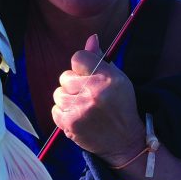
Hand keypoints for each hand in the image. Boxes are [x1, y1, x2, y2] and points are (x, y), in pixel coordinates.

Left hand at [51, 35, 144, 164]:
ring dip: (68, 100)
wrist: (125, 141)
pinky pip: (55, 109)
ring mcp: (80, 108)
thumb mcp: (117, 79)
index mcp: (107, 77)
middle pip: (65, 77)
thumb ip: (100, 59)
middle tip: (88, 96)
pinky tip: (78, 117)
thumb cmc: (121, 107)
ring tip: (83, 108)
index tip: (88, 77)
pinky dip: (64, 114)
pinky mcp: (70, 124)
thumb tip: (90, 38)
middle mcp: (94, 91)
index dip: (81, 67)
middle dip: (74, 85)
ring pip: (58, 93)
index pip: (78, 57)